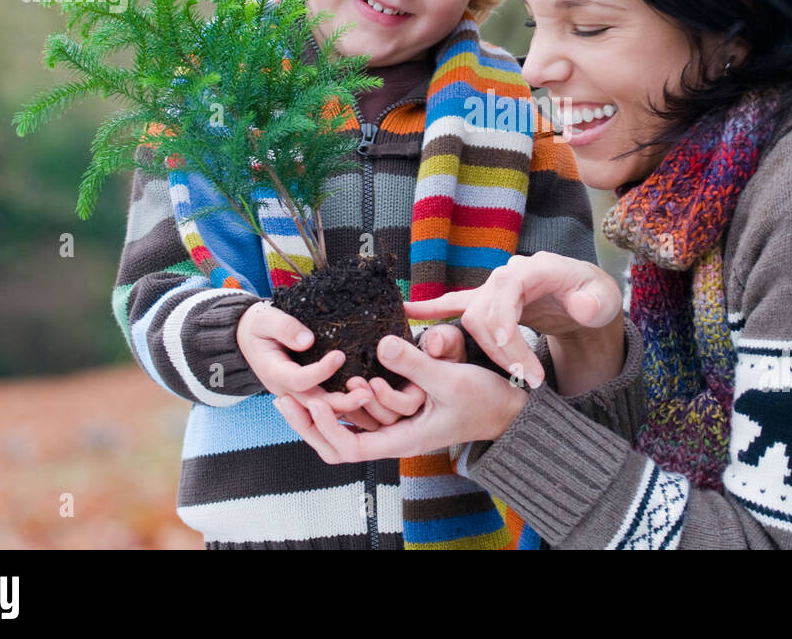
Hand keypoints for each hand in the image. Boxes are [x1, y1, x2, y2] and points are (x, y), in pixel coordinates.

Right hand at [236, 300, 376, 428]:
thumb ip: (284, 327)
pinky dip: (344, 404)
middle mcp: (285, 389)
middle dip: (342, 401)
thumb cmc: (259, 326)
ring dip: (346, 406)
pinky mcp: (305, 392)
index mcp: (273, 372)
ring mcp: (295, 394)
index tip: (340, 355)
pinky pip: (324, 405)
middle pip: (315, 403)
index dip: (321, 371)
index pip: (299, 380)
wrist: (248, 339)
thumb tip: (308, 340)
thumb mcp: (265, 319)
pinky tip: (365, 396)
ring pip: (322, 409)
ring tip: (371, 396)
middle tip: (368, 393)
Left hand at [272, 333, 526, 463]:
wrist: (509, 406)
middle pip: (338, 443)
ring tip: (293, 388)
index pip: (350, 448)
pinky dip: (342, 400)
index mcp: (403, 439)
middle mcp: (395, 435)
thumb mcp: (450, 379)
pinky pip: (363, 412)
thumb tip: (380, 344)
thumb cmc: (484, 399)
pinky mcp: (401, 408)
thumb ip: (415, 363)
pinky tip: (328, 381)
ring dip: (320, 411)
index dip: (324, 428)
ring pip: (347, 427)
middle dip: (308, 423)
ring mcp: (396, 424)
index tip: (312, 398)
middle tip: (282, 396)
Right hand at [402, 252, 621, 387]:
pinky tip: (407, 312)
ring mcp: (496, 286)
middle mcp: (510, 272)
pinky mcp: (488, 302)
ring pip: (472, 319)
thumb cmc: (595, 297)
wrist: (586, 299)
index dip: (504, 318)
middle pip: (485, 309)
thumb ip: (595, 302)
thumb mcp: (607, 299)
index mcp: (537, 266)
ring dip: (489, 352)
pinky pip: (454, 303)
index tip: (511, 352)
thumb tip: (580, 304)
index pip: (508, 285)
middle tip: (527, 380)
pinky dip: (431, 308)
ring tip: (518, 377)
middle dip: (502, 350)